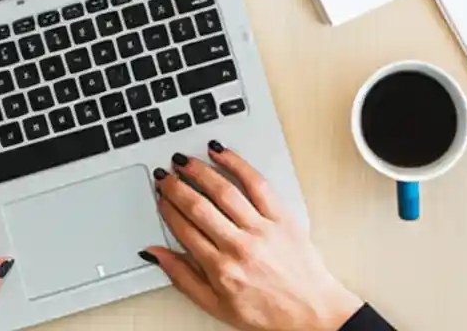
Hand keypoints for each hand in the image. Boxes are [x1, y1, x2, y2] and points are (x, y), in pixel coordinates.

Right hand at [144, 143, 362, 330]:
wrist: (311, 311)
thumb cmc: (267, 312)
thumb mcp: (216, 306)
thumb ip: (182, 278)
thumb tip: (155, 254)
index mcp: (220, 269)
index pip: (184, 230)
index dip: (168, 209)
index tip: (160, 197)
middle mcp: (240, 246)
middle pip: (199, 207)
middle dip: (176, 187)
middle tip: (164, 175)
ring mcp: (262, 229)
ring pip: (224, 191)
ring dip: (200, 172)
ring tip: (185, 161)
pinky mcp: (282, 217)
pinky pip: (257, 184)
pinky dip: (238, 165)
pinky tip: (223, 154)